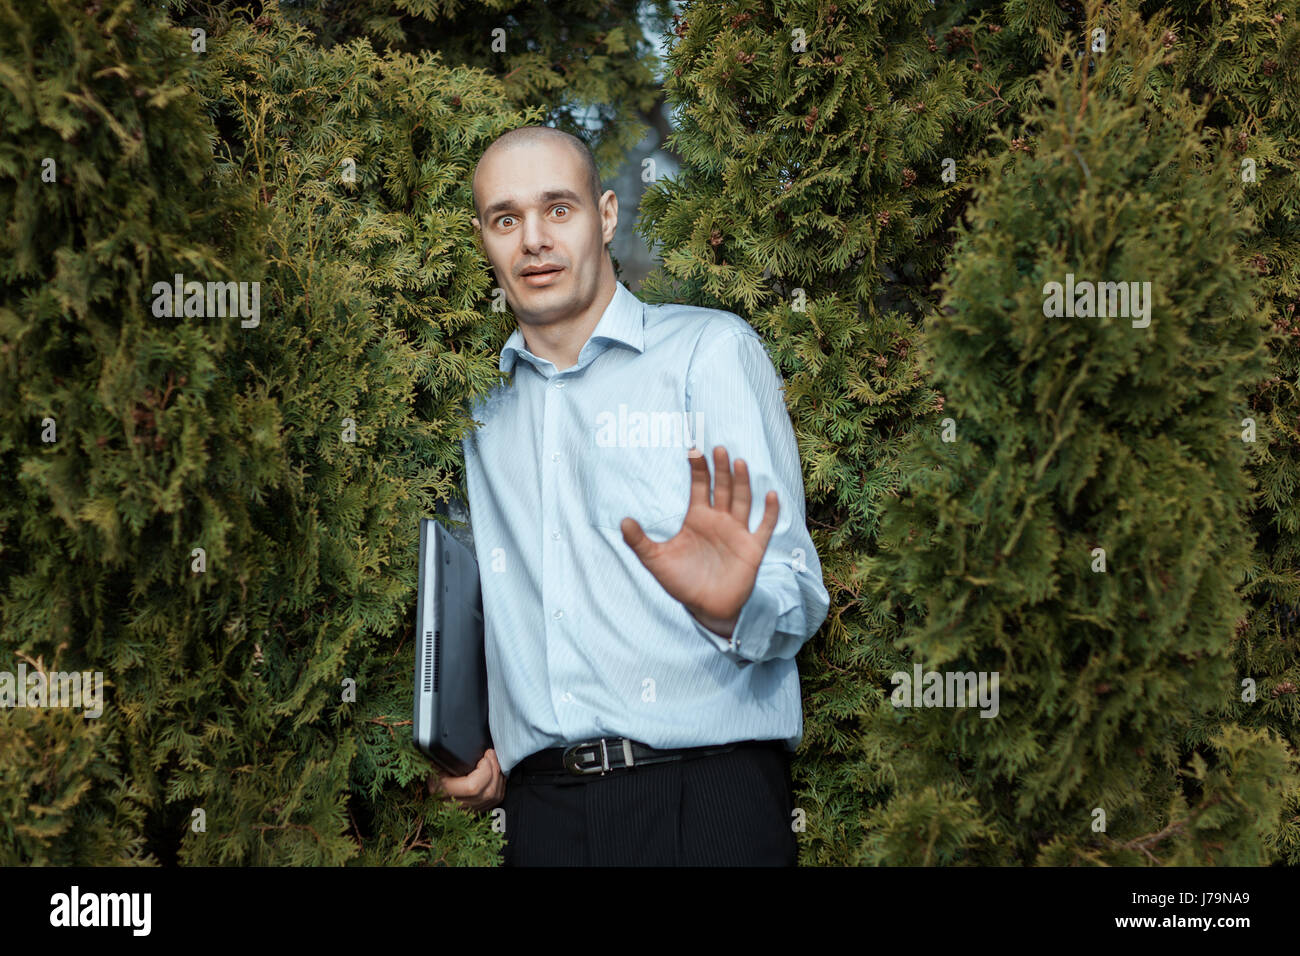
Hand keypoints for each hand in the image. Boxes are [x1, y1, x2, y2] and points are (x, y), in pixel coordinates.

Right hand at [426, 748, 504, 811]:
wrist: (424, 780)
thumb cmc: (431, 765)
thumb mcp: (434, 758)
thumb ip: (445, 753)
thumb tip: (459, 739)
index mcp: (441, 790)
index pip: (473, 787)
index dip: (485, 770)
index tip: (484, 755)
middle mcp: (453, 804)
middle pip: (487, 792)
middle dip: (495, 770)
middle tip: (492, 755)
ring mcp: (465, 810)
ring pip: (493, 798)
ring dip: (499, 777)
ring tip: (495, 762)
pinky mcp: (474, 811)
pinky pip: (494, 801)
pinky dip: (499, 785)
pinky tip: (496, 773)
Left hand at [619, 445, 778, 636]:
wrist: (706, 608)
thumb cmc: (682, 582)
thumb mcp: (656, 561)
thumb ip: (640, 542)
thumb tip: (623, 521)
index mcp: (698, 518)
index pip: (700, 486)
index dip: (698, 468)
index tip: (693, 448)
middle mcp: (720, 520)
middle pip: (722, 487)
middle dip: (721, 469)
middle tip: (718, 448)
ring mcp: (738, 532)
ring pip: (742, 500)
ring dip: (742, 482)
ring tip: (739, 462)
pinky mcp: (752, 549)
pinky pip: (764, 527)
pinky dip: (770, 512)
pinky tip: (771, 495)